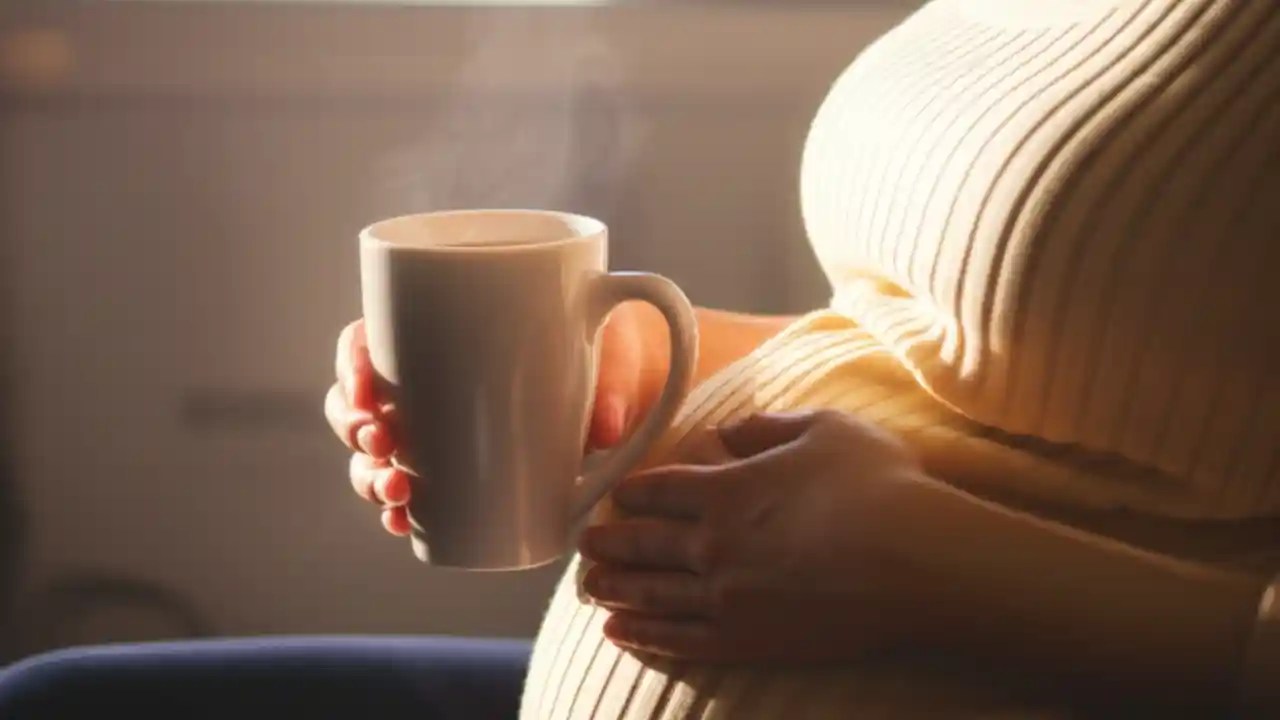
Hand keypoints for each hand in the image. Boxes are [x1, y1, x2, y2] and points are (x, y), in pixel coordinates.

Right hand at [323, 304, 668, 536]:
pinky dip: (399, 511)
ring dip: (368, 477)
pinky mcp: (459, 473)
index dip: (351, 361)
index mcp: (439, 332)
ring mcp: (438, 433)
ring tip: (397, 491)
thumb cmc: (608, 350)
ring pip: (374, 455)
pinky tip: (403, 522)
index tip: (366, 385)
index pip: (367, 339)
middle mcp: (427, 384)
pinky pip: (411, 494)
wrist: (631, 391)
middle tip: (385, 440)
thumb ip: (610, 378)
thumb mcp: (611, 347)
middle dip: (352, 426)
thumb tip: (607, 428)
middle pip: (357, 402)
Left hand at [578, 410, 929, 662]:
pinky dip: (644, 636)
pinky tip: (620, 632)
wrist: (919, 562)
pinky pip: (679, 640)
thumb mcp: (824, 429)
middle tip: (584, 546)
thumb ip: (766, 426)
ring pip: (651, 594)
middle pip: (643, 544)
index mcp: (727, 490)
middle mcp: (713, 544)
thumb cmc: (880, 486)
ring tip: (588, 589)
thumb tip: (729, 430)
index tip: (614, 497)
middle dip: (609, 543)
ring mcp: (726, 598)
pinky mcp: (747, 640)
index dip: (631, 494)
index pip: (659, 490)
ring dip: (614, 589)